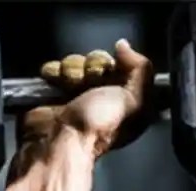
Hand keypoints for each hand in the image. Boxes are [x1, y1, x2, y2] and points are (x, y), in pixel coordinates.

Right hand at [20, 40, 155, 156]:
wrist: (60, 139)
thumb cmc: (101, 125)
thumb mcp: (135, 101)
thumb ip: (141, 71)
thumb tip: (124, 46)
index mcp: (127, 97)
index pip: (124, 64)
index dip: (118, 63)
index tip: (114, 72)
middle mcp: (104, 93)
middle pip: (98, 59)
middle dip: (93, 67)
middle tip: (90, 86)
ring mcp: (78, 91)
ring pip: (76, 61)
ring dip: (72, 70)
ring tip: (70, 88)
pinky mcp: (55, 89)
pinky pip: (55, 66)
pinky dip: (54, 73)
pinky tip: (55, 85)